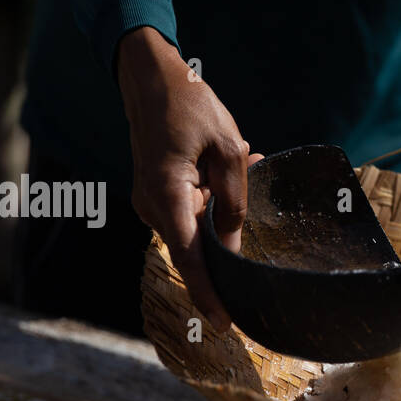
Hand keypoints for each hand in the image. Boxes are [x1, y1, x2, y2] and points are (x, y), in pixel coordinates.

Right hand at [116, 26, 262, 331]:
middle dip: (228, 236)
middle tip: (251, 199)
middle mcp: (152, 206)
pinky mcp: (156, 196)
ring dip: (223, 207)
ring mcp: (150, 203)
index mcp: (168, 195)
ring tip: (240, 158)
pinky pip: (190, 211)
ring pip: (196, 227)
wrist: (149, 78)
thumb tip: (231, 248)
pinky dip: (211, 198)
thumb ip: (233, 202)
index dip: (208, 293)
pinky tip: (229, 164)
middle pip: (195, 246)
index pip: (191, 258)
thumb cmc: (190, 106)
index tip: (224, 322)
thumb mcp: (227, 150)